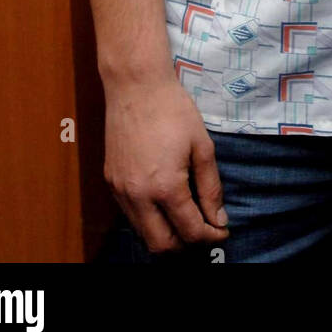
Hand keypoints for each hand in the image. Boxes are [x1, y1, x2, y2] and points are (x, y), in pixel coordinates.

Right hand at [103, 75, 229, 253]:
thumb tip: (217, 218)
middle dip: (185, 244)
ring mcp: (120, 190)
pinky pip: (129, 214)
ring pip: (142, 233)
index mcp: (165, 186)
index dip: (210, 236)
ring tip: (185, 216)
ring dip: (165, 234)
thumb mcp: (202, 146)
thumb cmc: (173, 109)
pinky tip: (163, 201)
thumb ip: (210, 187)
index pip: (190, 231)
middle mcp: (138, 195)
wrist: (136, 85)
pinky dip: (148, 219)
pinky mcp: (110, 181)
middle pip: (162, 245)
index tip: (221, 231)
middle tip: (203, 230)